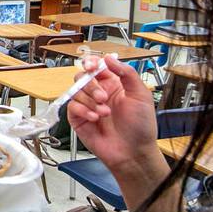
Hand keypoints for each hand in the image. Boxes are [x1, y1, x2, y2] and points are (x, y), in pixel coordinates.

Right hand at [66, 54, 159, 172]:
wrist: (133, 152)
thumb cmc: (140, 127)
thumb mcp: (141, 94)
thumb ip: (126, 73)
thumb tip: (110, 58)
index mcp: (113, 84)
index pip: (97, 67)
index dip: (92, 63)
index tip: (92, 66)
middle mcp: (99, 93)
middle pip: (82, 77)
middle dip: (91, 85)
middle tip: (103, 97)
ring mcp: (88, 106)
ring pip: (76, 91)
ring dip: (90, 101)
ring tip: (104, 113)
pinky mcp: (79, 119)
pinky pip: (72, 107)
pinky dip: (83, 110)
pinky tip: (96, 118)